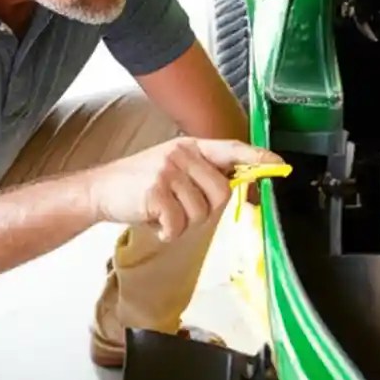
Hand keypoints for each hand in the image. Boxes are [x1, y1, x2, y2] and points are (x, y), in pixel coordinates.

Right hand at [85, 137, 283, 241]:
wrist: (100, 191)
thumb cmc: (140, 184)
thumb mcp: (172, 168)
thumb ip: (201, 173)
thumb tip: (237, 185)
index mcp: (190, 147)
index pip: (231, 149)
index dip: (257, 156)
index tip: (279, 164)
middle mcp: (181, 154)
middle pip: (221, 192)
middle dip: (205, 211)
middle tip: (181, 212)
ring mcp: (168, 171)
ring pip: (201, 213)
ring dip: (183, 224)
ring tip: (163, 215)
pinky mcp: (156, 192)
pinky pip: (178, 224)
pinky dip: (168, 232)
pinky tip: (154, 223)